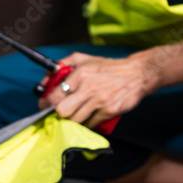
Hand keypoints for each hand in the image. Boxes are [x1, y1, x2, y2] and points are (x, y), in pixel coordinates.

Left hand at [38, 52, 157, 127]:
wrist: (138, 73)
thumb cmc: (108, 67)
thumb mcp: (84, 59)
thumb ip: (63, 64)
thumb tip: (47, 75)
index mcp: (80, 74)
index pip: (55, 95)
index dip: (46, 104)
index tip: (45, 107)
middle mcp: (88, 87)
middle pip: (62, 111)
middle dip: (58, 114)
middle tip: (59, 113)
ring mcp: (99, 101)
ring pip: (76, 121)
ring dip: (73, 121)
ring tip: (75, 115)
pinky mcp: (109, 111)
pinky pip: (91, 124)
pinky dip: (87, 124)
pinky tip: (89, 118)